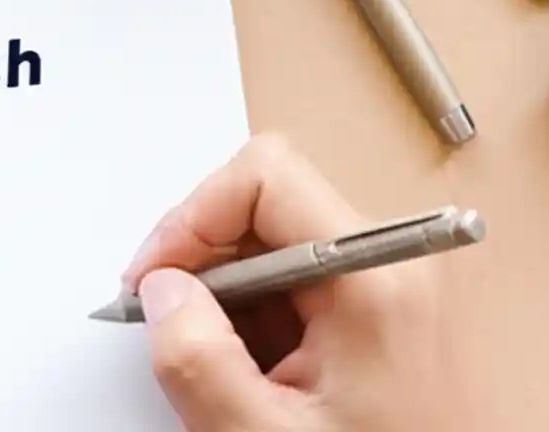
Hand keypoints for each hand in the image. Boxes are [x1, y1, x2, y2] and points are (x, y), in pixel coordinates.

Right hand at [125, 134, 472, 431]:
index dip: (192, 218)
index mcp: (374, 278)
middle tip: (171, 320)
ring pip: (273, 243)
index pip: (266, 176)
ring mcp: (391, 283)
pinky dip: (254, 315)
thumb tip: (162, 291)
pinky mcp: (383, 308)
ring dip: (225, 294)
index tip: (156, 275)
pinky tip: (254, 371)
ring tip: (220, 364)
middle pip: (266, 203)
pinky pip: (296, 280)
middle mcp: (392, 263)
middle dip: (203, 258)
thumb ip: (197, 359)